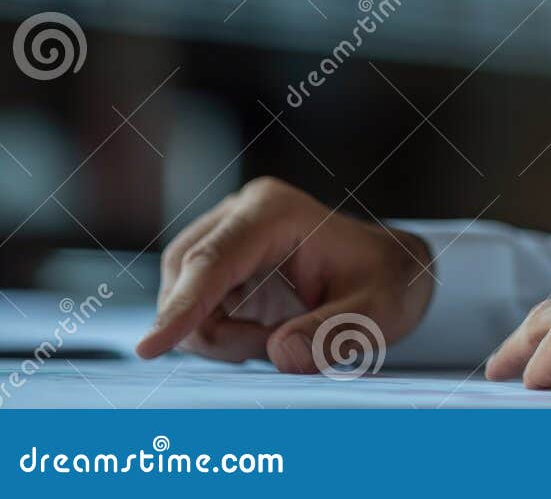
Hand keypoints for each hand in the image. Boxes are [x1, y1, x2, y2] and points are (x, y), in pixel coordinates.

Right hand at [135, 177, 433, 372]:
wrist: (387, 275)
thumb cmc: (385, 283)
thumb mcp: (379, 311)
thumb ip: (335, 333)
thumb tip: (280, 353)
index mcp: (273, 211)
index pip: (213, 261)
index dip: (181, 307)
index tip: (150, 348)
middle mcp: (238, 216)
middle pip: (186, 283)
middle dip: (221, 332)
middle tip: (282, 345)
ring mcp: (222, 239)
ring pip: (183, 302)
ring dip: (223, 338)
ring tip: (283, 336)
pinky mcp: (215, 268)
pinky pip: (193, 314)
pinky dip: (223, 336)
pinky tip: (265, 334)